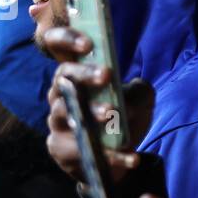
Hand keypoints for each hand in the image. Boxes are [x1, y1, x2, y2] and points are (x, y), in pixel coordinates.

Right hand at [42, 27, 151, 182]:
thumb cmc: (122, 118)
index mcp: (75, 73)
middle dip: (83, 74)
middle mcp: (60, 93)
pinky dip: (110, 155)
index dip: (66, 39)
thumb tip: (133, 92)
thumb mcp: (139, 101)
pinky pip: (81, 150)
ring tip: (111, 114)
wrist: (115, 159)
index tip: (89, 43)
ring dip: (89, 111)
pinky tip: (132, 157)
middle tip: (105, 74)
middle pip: (62, 77)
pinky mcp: (60, 148)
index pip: (57, 45)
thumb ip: (140, 91)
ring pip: (64, 112)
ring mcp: (57, 121)